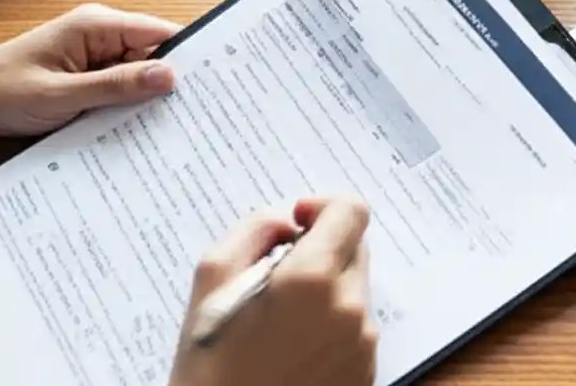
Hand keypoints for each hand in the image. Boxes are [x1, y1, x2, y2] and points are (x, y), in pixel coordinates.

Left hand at [0, 3, 180, 135]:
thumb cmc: (0, 92)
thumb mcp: (60, 95)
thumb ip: (116, 86)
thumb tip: (169, 76)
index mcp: (96, 25)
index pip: (160, 32)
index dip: (190, 54)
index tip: (217, 81)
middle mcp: (100, 33)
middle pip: (154, 54)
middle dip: (171, 82)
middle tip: (196, 114)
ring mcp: (94, 52)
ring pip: (140, 73)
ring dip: (148, 97)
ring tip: (173, 126)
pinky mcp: (89, 72)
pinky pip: (122, 85)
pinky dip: (130, 104)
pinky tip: (140, 126)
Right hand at [169, 196, 377, 385]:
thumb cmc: (207, 373)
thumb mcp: (209, 284)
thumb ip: (254, 230)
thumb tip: (290, 219)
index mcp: (312, 281)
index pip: (352, 210)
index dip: (323, 206)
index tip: (296, 221)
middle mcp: (350, 309)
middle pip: (355, 247)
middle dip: (320, 250)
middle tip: (273, 279)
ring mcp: (364, 344)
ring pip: (354, 288)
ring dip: (324, 290)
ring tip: (275, 325)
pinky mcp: (367, 371)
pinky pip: (356, 326)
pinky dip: (330, 324)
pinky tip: (291, 350)